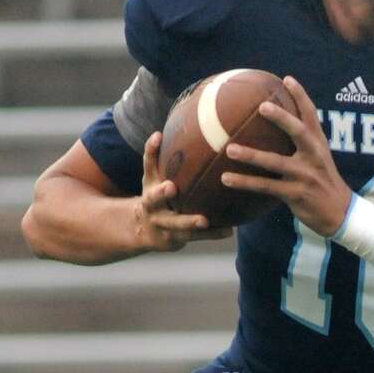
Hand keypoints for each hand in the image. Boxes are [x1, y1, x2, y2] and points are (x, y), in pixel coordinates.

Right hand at [134, 132, 231, 251]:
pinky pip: (195, 238)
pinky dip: (212, 234)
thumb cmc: (154, 196)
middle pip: (153, 199)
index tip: (158, 136)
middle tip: (172, 187)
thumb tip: (161, 131)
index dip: (150, 151)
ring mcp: (162, 226)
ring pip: (176, 224)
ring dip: (190, 221)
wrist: (144, 230)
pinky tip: (229, 230)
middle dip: (161, 193)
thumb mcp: (151, 177)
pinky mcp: (175, 241)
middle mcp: (151, 207)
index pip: (147, 166)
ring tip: (204, 220)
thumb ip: (154, 156)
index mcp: (148, 186)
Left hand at [220, 76, 352, 236]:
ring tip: (229, 149)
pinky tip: (226, 178)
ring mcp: (304, 176)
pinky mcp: (295, 194)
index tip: (287, 79)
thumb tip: (282, 125)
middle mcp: (313, 156)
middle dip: (281, 118)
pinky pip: (265, 186)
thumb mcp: (320, 159)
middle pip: (298, 132)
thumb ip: (304, 143)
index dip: (301, 96)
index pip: (312, 115)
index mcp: (319, 145)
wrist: (340, 213)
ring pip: (275, 162)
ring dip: (251, 155)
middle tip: (261, 106)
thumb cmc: (324, 182)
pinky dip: (244, 182)